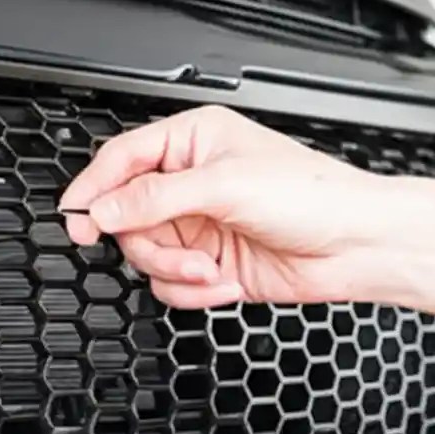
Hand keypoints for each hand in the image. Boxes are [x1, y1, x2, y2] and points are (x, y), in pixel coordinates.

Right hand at [60, 105, 398, 307]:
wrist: (356, 246)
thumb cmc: (312, 196)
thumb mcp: (224, 187)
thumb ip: (155, 198)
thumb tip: (103, 208)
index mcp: (192, 142)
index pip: (121, 160)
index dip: (93, 190)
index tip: (77, 219)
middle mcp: (191, 182)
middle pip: (126, 216)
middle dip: (149, 243)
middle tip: (172, 252)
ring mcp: (199, 225)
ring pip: (146, 255)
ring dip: (175, 270)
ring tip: (209, 270)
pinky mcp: (209, 264)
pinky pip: (171, 284)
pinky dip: (192, 291)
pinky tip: (224, 282)